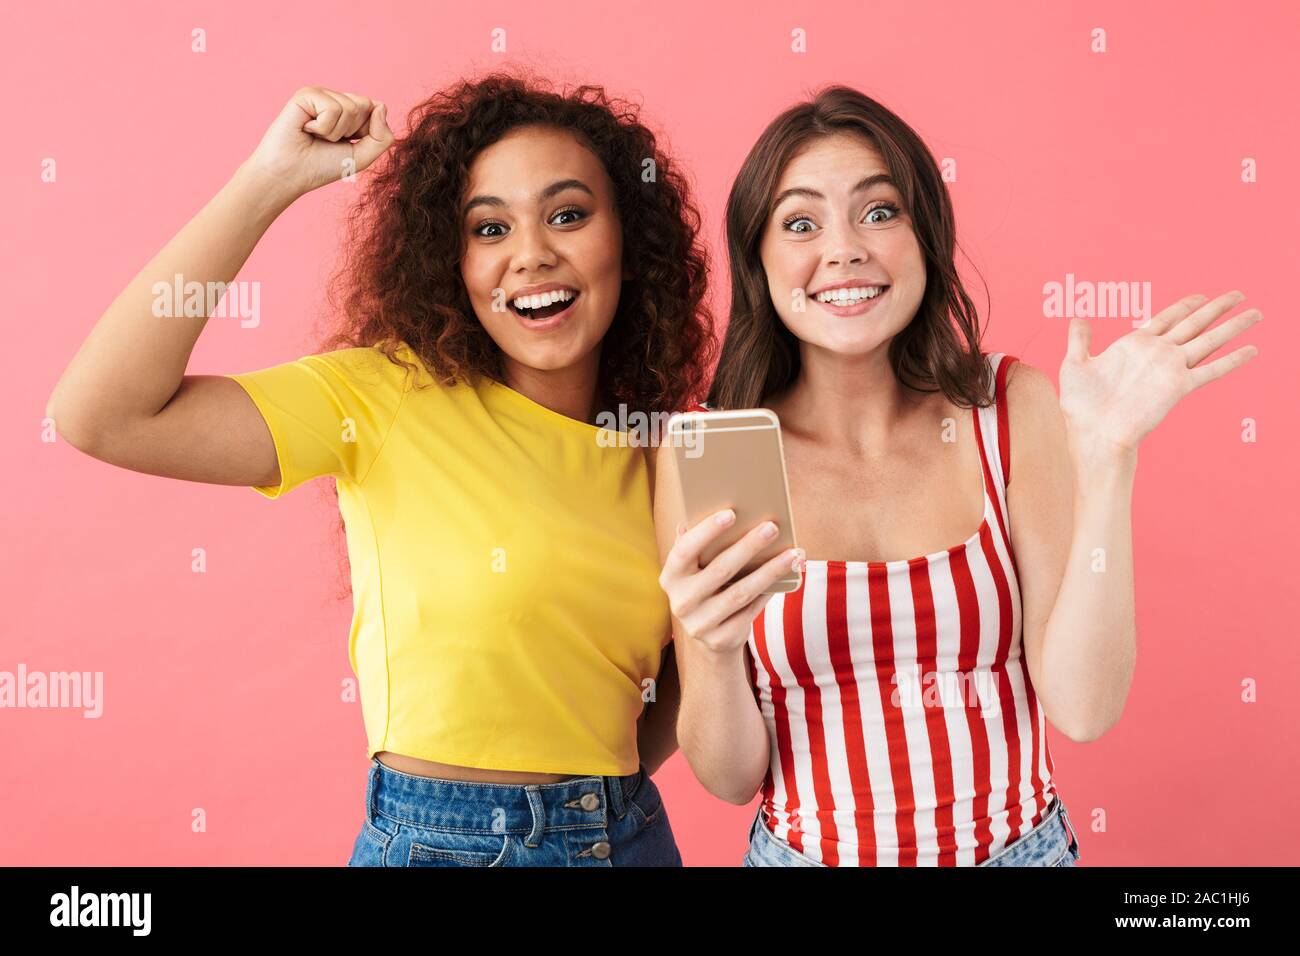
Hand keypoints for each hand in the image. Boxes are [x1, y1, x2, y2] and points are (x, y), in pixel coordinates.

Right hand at [245, 86, 394, 202]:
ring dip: (335, 131)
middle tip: (328, 140)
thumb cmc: (322, 166)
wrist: (290, 174)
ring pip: (351, 107)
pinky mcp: (307, 94)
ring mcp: (322, 95)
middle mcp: (337, 100)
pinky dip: (322, 127)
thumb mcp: (362, 156)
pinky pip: (332, 108)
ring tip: (316, 135)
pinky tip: (306, 128)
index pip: (377, 109)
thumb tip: (381, 106)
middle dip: (351, 130)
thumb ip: (382, 137)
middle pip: (366, 105)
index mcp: (351, 113)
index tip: (346, 143)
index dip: (366, 132)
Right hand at [658, 509, 803, 654]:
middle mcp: (681, 602)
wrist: (708, 638)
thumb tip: (704, 507)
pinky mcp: (721, 639)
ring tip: (792, 553)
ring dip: (770, 570)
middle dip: (748, 546)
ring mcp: (700, 624)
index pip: (684, 551)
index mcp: (670, 578)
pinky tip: (788, 576)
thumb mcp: (694, 571)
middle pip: (720, 570)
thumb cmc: (705, 589)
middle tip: (772, 527)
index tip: (731, 513)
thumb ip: (696, 544)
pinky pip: (752, 610)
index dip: (706, 532)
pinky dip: (771, 591)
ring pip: (741, 592)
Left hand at [1058, 290, 1260, 455]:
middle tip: (1239, 294)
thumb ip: (1079, 340)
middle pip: (1194, 323)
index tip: (1201, 296)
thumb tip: (1077, 318)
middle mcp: (1157, 353)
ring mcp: (1170, 369)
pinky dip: (1233, 359)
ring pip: (1209, 340)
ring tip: (1255, 313)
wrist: (1093, 433)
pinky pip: (1212, 369)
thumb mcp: (1074, 365)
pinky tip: (1251, 350)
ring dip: (1233, 326)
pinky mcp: (1178, 386)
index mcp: (1134, 345)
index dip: (1185, 306)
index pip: (1166, 318)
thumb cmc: (1080, 406)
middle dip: (1217, 308)